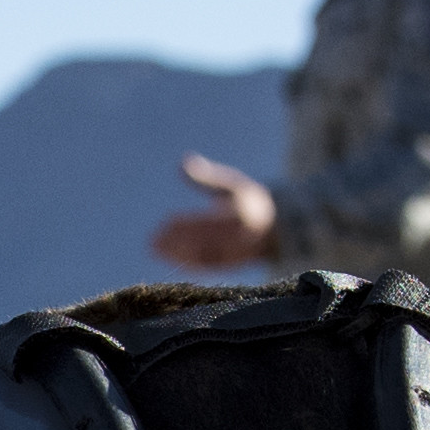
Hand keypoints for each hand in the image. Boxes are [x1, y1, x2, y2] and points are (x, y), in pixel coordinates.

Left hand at [148, 156, 278, 271]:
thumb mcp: (232, 184)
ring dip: (179, 254)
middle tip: (155, 239)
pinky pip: (208, 267)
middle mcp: (241, 237)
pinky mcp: (231, 265)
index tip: (167, 221)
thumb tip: (183, 162)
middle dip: (180, 241)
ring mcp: (237, 253)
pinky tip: (169, 257)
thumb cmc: (247, 200)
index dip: (188, 223)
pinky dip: (188, 264)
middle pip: (207, 241)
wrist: (275, 228)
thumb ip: (208, 178)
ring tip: (156, 249)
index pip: (211, 221)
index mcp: (243, 214)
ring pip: (206, 256)